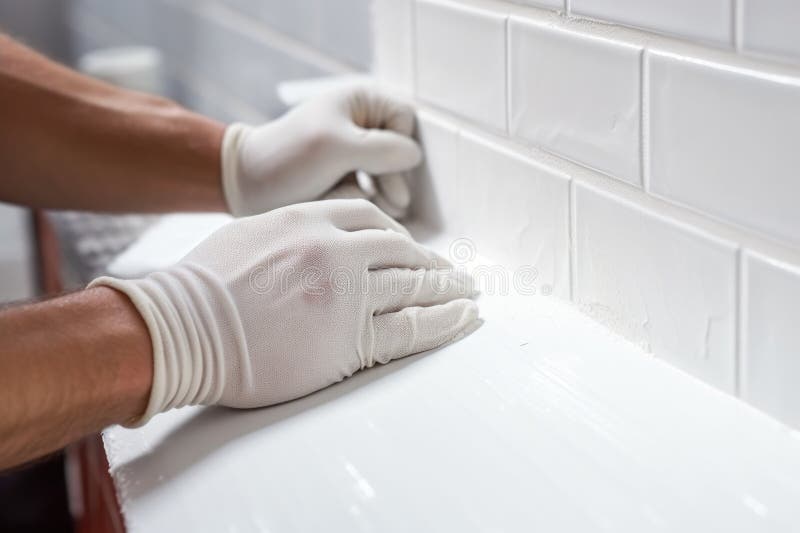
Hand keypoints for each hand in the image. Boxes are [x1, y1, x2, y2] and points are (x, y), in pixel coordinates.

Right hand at [91, 200, 477, 423]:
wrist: (180, 330)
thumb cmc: (202, 286)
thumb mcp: (247, 235)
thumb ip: (290, 230)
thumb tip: (314, 237)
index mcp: (310, 220)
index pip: (372, 220)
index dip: (400, 236)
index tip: (412, 249)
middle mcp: (336, 250)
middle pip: (402, 251)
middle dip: (433, 264)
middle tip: (454, 273)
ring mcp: (347, 294)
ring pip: (414, 286)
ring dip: (448, 290)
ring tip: (468, 294)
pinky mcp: (349, 340)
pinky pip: (411, 329)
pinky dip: (444, 323)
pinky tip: (464, 318)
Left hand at [221, 85, 421, 217]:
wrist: (249, 187)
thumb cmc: (287, 158)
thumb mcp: (337, 147)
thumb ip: (381, 148)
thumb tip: (414, 156)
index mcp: (360, 101)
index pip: (406, 119)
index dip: (400, 145)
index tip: (385, 168)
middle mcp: (363, 125)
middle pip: (403, 151)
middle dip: (396, 176)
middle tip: (391, 200)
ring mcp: (358, 154)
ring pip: (394, 176)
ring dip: (386, 194)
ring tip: (373, 206)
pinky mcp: (351, 180)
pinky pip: (376, 194)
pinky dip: (370, 203)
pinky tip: (356, 209)